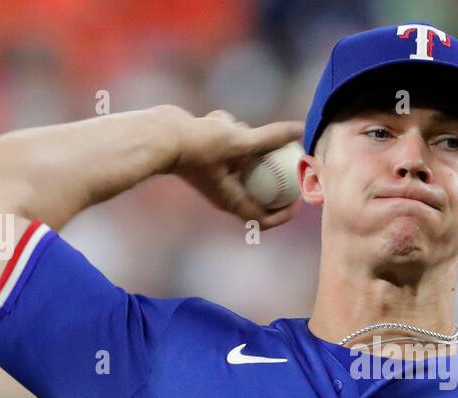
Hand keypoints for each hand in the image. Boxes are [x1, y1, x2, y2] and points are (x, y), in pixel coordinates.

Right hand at [172, 109, 305, 229]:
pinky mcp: (207, 153)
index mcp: (231, 200)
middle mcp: (224, 189)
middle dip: (274, 169)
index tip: (300, 195)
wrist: (157, 135)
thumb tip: (300, 131)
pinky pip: (228, 140)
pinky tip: (216, 119)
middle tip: (292, 156)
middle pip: (259, 187)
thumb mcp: (239, 141)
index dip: (285, 212)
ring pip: (243, 156)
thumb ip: (270, 138)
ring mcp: (215, 171)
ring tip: (236, 128)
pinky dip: (227, 127)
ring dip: (245, 140)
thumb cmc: (196, 145)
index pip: (264, 219)